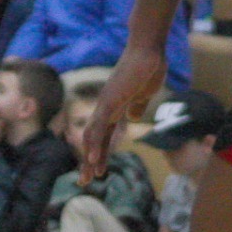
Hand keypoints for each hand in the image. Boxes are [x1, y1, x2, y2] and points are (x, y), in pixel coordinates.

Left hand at [81, 45, 166, 182]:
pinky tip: (92, 159)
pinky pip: (101, 126)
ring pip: (93, 136)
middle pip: (93, 140)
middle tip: (84, 182)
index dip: (100, 155)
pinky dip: (96, 144)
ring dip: (90, 157)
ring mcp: (107, 105)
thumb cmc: (148, 68)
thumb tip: (132, 117)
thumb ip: (136, 105)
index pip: (104, 137)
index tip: (97, 172)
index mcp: (115, 109)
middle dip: (89, 162)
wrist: (148, 50)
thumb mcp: (143, 94)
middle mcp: (106, 109)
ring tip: (88, 176)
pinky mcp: (111, 101)